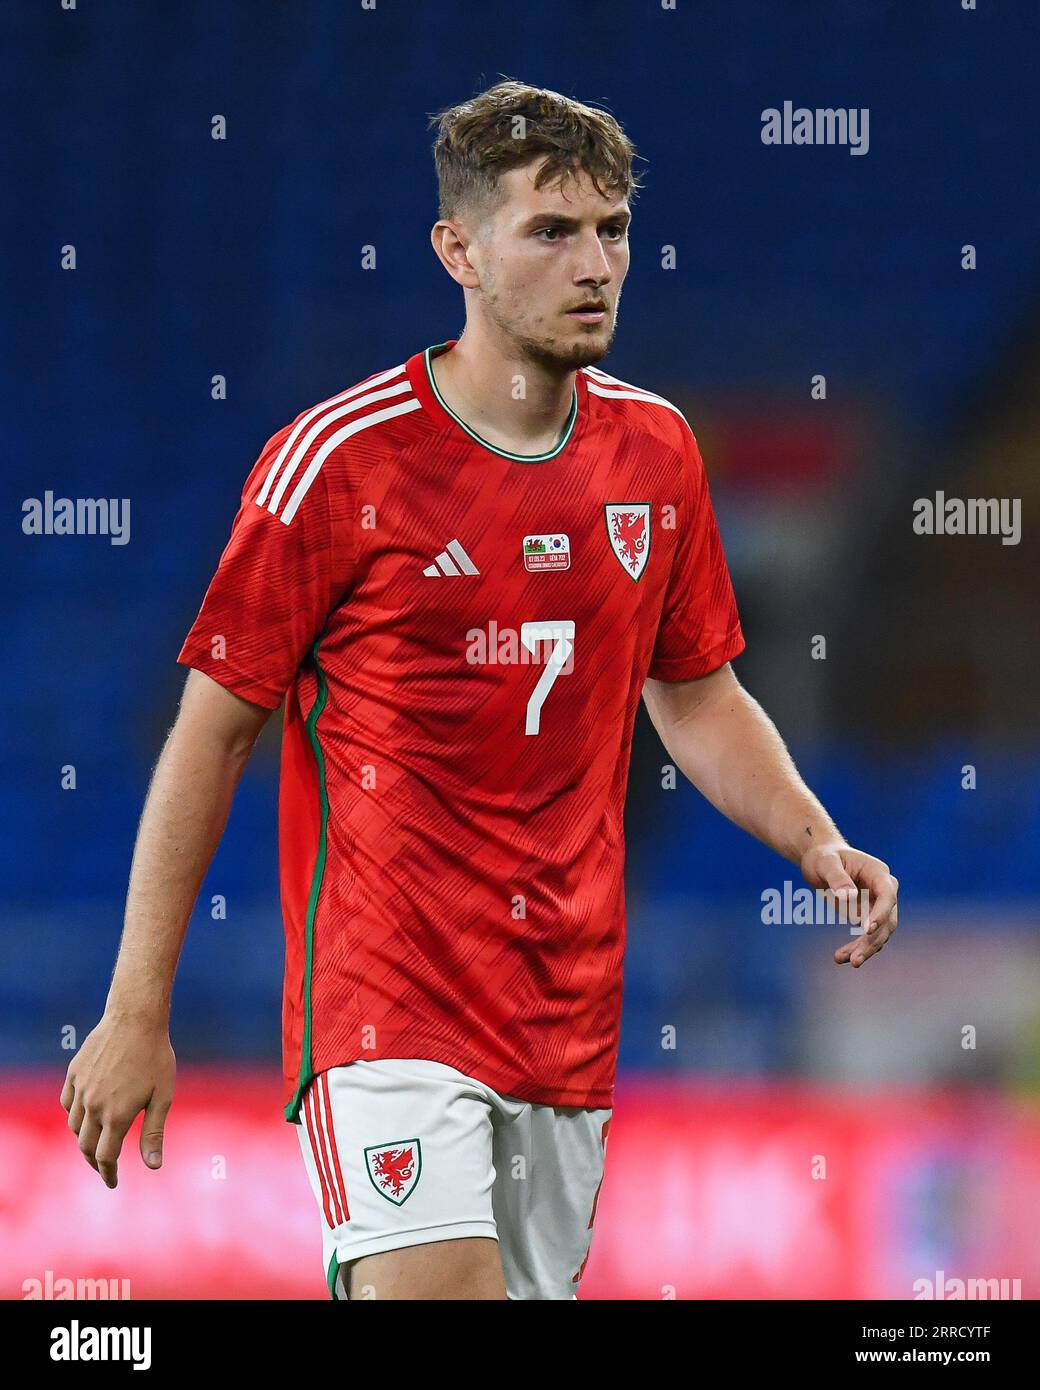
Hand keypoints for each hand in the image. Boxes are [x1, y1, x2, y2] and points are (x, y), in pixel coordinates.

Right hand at [60, 1014, 175, 1187]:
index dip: (108, 1174)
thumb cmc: (156, 1057)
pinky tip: (85, 1115)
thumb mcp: (163, 1096)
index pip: (105, 1158)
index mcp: (117, 1115)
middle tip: (104, 1168)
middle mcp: (94, 1106)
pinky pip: (67, 1103)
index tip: (113, 1183)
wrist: (136, 1019)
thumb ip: (153, 1133)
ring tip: (96, 1143)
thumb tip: (154, 1167)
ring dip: (84, 1139)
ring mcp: (80, 1089)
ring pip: (74, 1126)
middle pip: (86, 1146)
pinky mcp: (73, 1073)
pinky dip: (73, 1114)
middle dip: (94, 1162)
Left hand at [799, 842, 898, 967]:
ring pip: (879, 933)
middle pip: (887, 920)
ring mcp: (878, 905)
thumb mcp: (826, 863)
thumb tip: (849, 897)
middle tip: (855, 960)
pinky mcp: (868, 916)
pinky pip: (867, 936)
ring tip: (842, 959)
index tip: (867, 930)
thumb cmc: (824, 857)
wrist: (821, 859)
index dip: (880, 913)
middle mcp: (884, 890)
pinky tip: (840, 957)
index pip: (887, 896)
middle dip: (872, 941)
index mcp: (878, 873)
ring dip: (864, 949)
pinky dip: (856, 947)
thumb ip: (837, 878)